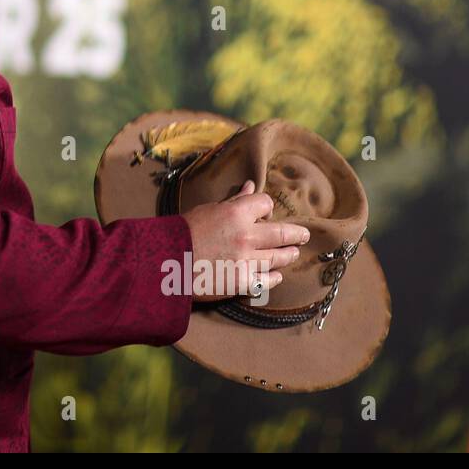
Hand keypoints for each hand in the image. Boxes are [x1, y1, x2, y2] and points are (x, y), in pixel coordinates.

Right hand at [181, 180, 310, 302]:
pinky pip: (268, 279)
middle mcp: (246, 236)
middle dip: (297, 234)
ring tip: (292, 253)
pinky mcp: (242, 281)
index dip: (266, 207)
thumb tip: (250, 186)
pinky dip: (274, 276)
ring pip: (279, 257)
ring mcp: (246, 260)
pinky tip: (277, 274)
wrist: (165, 261)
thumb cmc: (183, 232)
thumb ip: (234, 201)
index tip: (266, 213)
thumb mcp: (208, 210)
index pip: (266, 203)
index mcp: (236, 213)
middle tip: (304, 236)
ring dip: (288, 254)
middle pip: (284, 233)